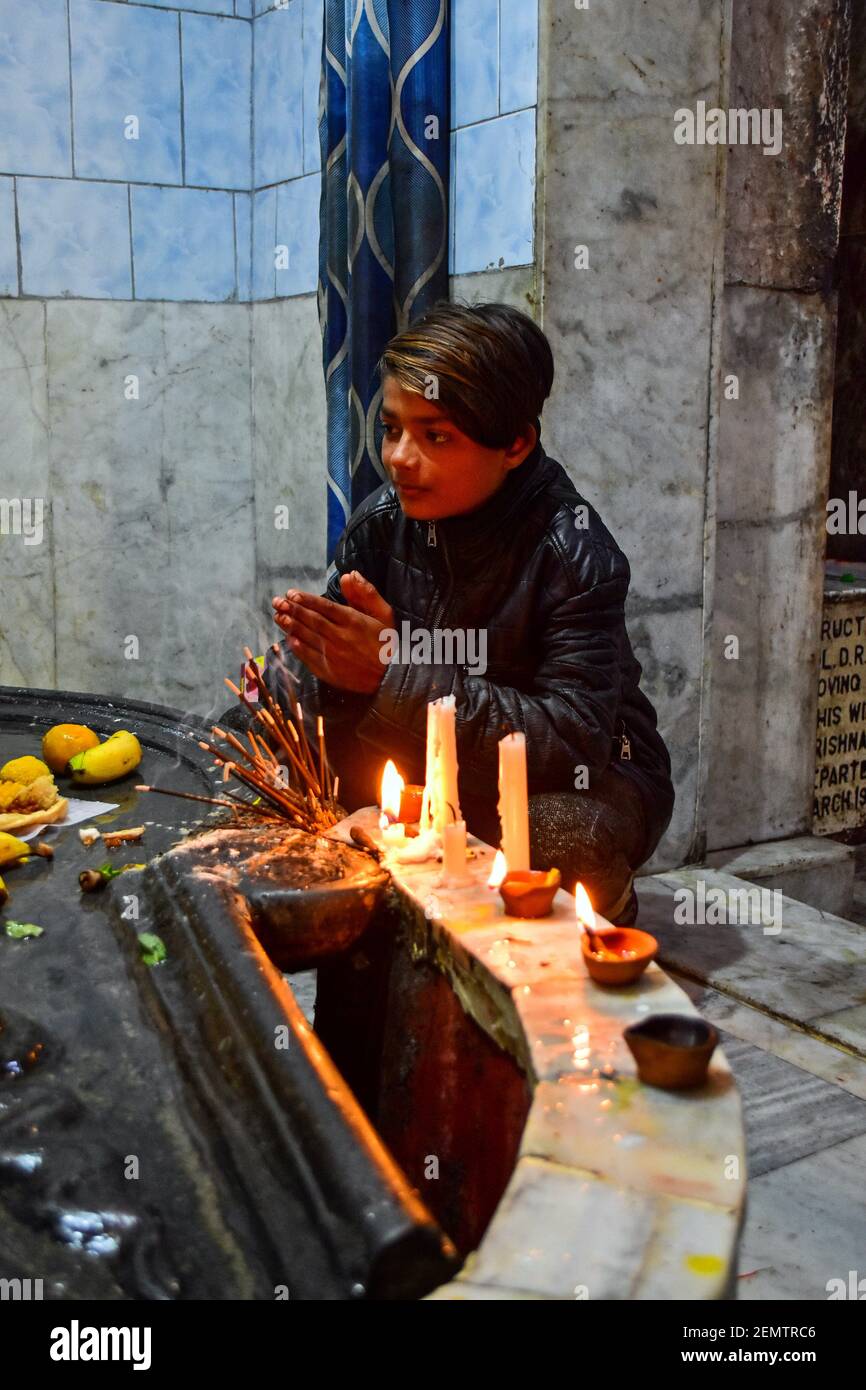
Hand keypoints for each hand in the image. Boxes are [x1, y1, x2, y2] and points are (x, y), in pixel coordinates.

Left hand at [272, 571, 395, 693]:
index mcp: (353, 621)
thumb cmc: (388, 643)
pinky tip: (289, 639)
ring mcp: (333, 655)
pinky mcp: (329, 671)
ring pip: (307, 637)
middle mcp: (340, 637)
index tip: (291, 593)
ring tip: (278, 616)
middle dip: (292, 609)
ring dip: (290, 626)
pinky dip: (297, 647)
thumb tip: (349, 575)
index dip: (305, 599)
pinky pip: (309, 656)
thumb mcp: (384, 614)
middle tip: (277, 602)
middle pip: (311, 620)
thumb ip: (366, 593)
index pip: (324, 606)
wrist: (392, 678)